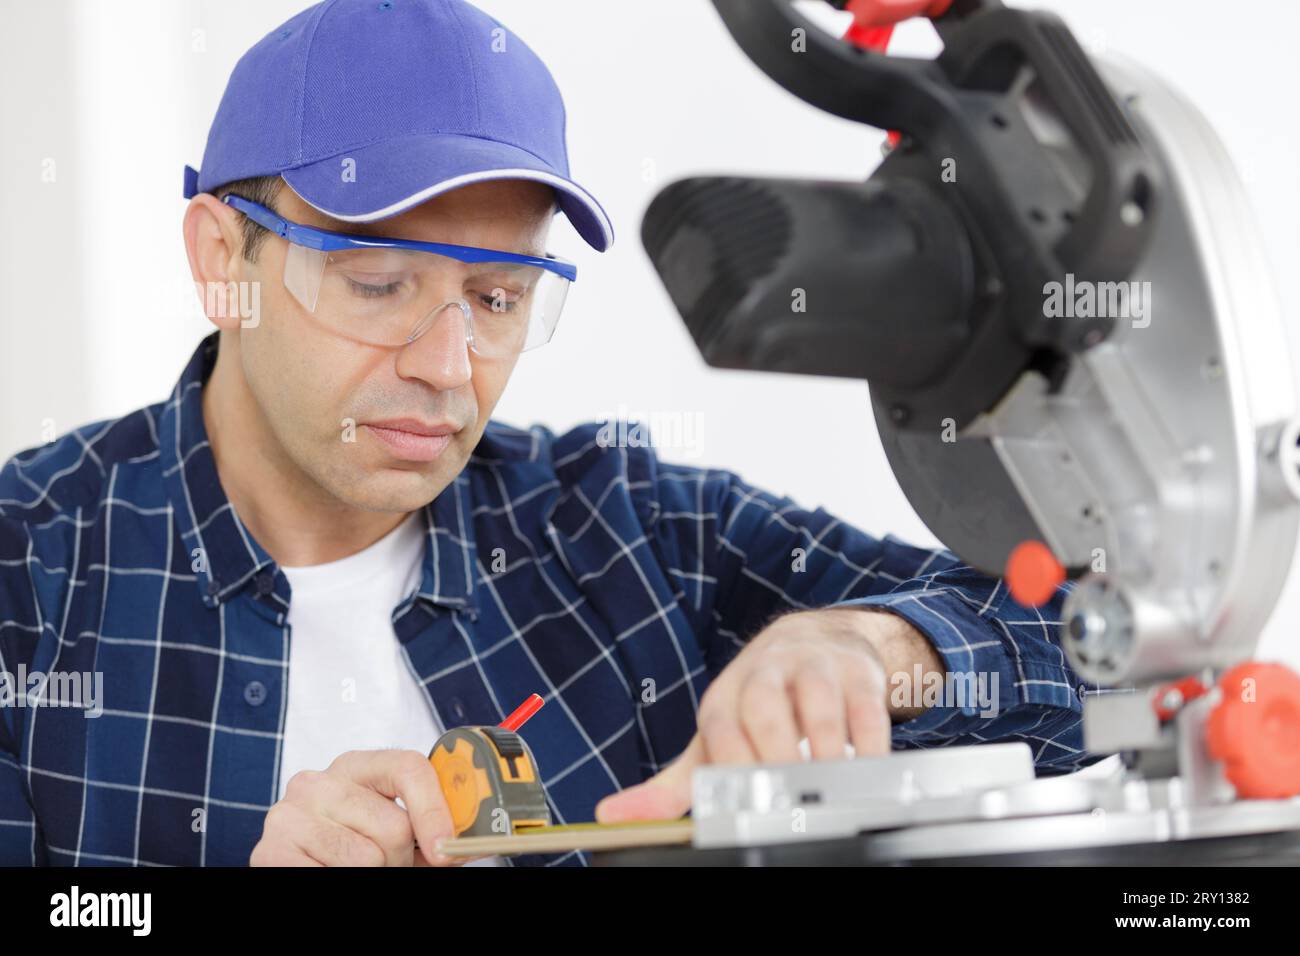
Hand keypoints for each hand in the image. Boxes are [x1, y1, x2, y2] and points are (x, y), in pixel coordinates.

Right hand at [250, 749, 480, 866]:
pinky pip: (332, 875)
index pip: (408, 767)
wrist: (297, 865)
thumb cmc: (351, 846)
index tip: (446, 848)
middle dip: (401, 858)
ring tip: (356, 868)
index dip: (435, 810)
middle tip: (388, 865)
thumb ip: (429, 828)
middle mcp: (319, 781)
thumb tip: (465, 842)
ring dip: (374, 874)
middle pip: (393, 824)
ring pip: (366, 856)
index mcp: (356, 766)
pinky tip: (329, 871)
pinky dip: (341, 882)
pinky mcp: (270, 850)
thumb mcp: (391, 828)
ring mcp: (289, 814)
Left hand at [594, 607, 939, 822]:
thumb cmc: (759, 703)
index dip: (729, 761)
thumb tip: (611, 817)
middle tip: (786, 796)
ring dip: (825, 750)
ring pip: (818, 703)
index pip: (719, 726)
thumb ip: (673, 784)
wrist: (815, 639)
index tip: (740, 799)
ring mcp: (814, 668)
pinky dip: (869, 743)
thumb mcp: (715, 738)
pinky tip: (867, 769)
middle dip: (775, 752)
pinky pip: (866, 707)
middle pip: (764, 706)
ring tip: (828, 788)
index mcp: (726, 697)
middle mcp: (766, 674)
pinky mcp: (856, 673)